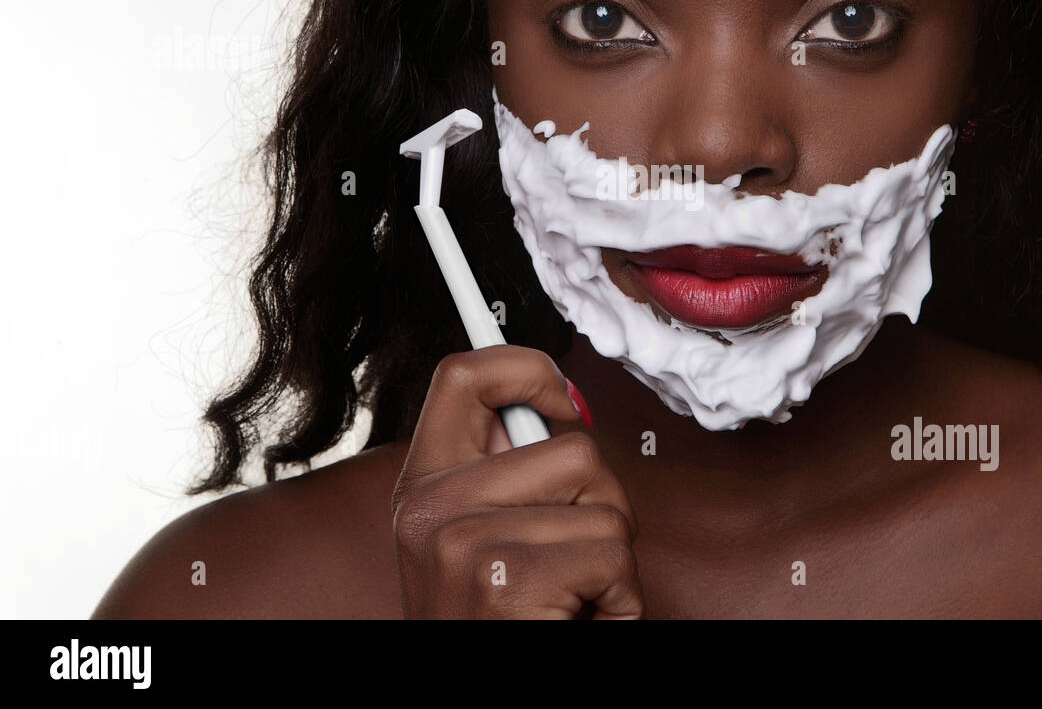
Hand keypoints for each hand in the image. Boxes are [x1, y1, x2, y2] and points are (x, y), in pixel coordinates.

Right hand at [391, 345, 643, 617]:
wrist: (479, 692)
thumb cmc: (504, 625)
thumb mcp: (479, 541)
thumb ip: (507, 474)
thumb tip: (563, 408)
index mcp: (423, 486)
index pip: (463, 374)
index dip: (527, 365)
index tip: (564, 399)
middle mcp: (428, 507)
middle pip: (573, 444)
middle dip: (602, 504)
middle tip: (572, 559)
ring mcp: (461, 543)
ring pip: (604, 503)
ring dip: (612, 560)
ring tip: (569, 598)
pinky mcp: (504, 580)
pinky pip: (612, 553)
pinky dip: (619, 599)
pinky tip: (575, 622)